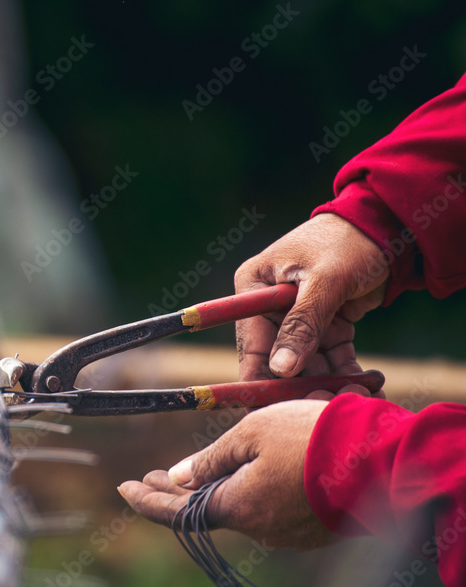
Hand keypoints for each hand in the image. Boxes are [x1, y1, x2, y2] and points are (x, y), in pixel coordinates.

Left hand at [118, 400, 341, 549]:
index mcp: (237, 507)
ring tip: (197, 466)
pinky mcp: (314, 526)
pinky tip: (247, 467)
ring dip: (218, 485)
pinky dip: (252, 486)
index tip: (124, 487)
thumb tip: (177, 478)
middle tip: (151, 477)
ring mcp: (289, 531)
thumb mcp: (251, 435)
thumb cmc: (311, 439)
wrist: (381, 459)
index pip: (177, 512)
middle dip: (176, 492)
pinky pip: (272, 505)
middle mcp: (260, 528)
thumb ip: (211, 460)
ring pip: (241, 504)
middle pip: (207, 509)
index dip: (147, 501)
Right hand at [235, 214, 387, 388]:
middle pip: (277, 359)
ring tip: (358, 396)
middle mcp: (268, 305)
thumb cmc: (348, 242)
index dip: (258, 379)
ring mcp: (295, 317)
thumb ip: (301, 325)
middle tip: (327, 404)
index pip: (250, 343)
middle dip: (302, 385)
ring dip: (329, 383)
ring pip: (306, 364)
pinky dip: (346, 373)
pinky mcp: (323, 325)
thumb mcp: (324, 282)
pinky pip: (330, 358)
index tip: (268, 410)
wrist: (386, 227)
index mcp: (252, 288)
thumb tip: (279, 370)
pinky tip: (368, 384)